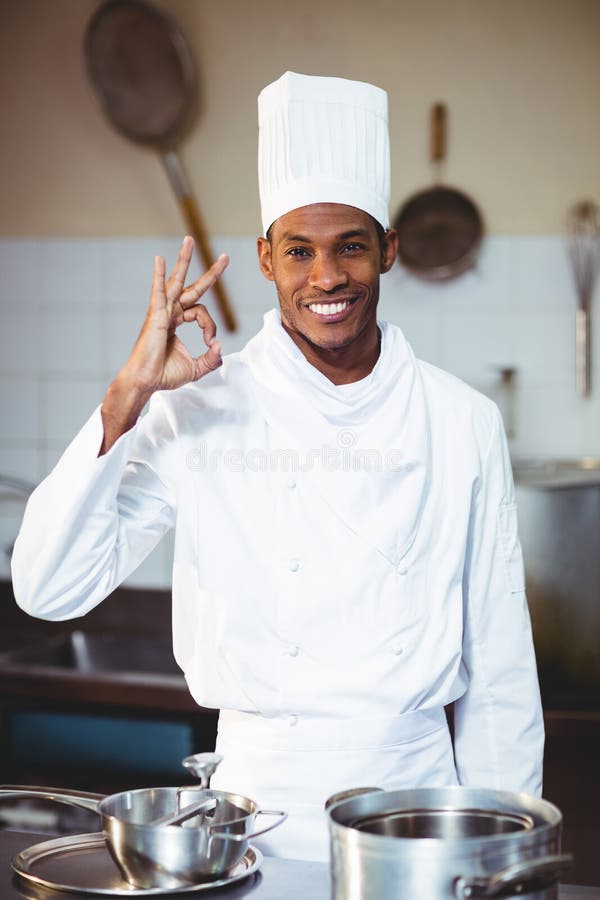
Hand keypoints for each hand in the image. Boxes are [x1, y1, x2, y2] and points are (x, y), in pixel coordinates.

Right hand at [100, 237, 228, 453]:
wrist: (146, 382)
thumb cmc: (164, 375)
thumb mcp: (196, 368)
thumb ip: (211, 359)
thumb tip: (220, 346)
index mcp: (177, 321)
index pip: (201, 313)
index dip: (211, 325)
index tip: (211, 342)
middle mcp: (170, 312)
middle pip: (192, 287)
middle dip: (210, 273)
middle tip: (225, 258)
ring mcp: (161, 312)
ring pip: (176, 282)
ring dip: (184, 260)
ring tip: (190, 241)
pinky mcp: (155, 317)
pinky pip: (158, 292)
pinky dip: (158, 276)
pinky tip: (159, 260)